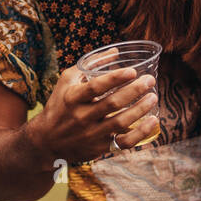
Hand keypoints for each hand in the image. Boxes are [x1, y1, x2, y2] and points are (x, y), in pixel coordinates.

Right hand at [29, 58, 158, 164]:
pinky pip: (124, 143)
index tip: (132, 71)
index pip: (95, 87)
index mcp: (72, 98)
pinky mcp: (99, 147)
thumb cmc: (60, 104)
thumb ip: (90, 65)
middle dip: (134, 91)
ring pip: (120, 123)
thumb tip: (115, 53)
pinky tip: (153, 121)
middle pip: (112, 103)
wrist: (46, 141)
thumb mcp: (67, 81)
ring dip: (140, 109)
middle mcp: (81, 117)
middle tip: (150, 81)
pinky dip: (140, 133)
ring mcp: (91, 134)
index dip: (115, 78)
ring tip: (153, 97)